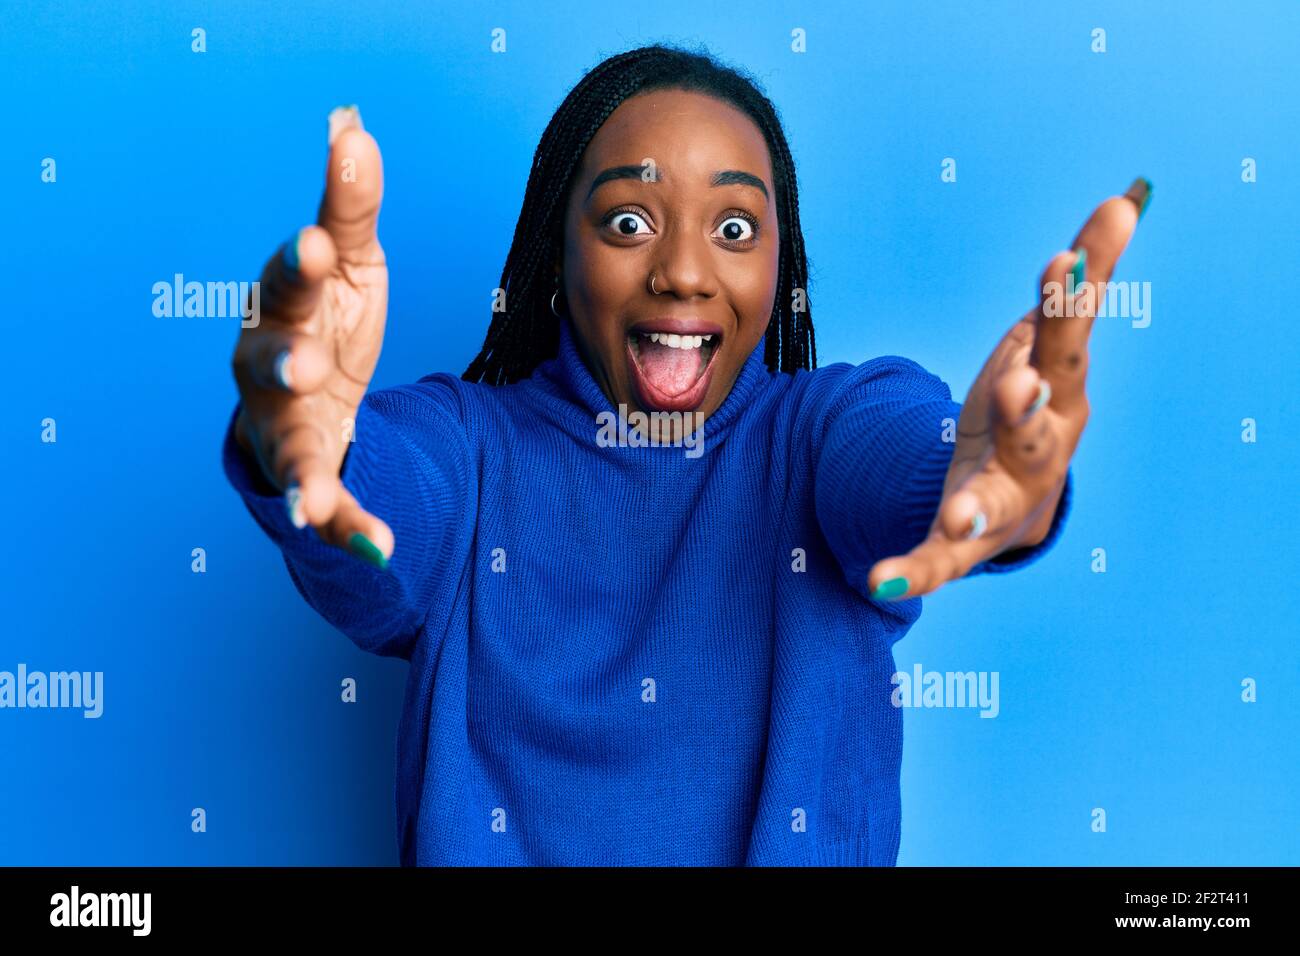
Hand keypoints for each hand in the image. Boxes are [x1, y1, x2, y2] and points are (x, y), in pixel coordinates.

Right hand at [230, 106, 392, 567]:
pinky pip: (325, 503)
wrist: (313, 390)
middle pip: (268, 363)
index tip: (312, 244)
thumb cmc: (327, 315)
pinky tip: (379, 547)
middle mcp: (268, 367)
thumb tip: (353, 128)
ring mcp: (282, 424)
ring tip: (312, 496)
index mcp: (283, 306)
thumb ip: (348, 207)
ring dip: (300, 468)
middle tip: (304, 364)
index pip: (287, 281)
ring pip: (286, 445)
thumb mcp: (349, 261)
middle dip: (284, 362)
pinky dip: (347, 526)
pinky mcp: (306, 470)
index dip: (297, 265)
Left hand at [867, 178, 1150, 600]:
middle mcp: (1040, 450)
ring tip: (956, 516)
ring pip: (989, 503)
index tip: (1068, 258)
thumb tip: (1126, 199)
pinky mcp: (963, 536)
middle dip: (1027, 407)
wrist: (1024, 489)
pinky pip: (938, 559)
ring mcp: (1002, 497)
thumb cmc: (1036, 402)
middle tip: (1019, 384)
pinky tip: (879, 582)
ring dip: (973, 508)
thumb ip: (1084, 279)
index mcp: (1060, 394)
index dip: (1069, 304)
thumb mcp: (1052, 340)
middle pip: (1036, 428)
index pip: (1066, 342)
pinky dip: (912, 571)